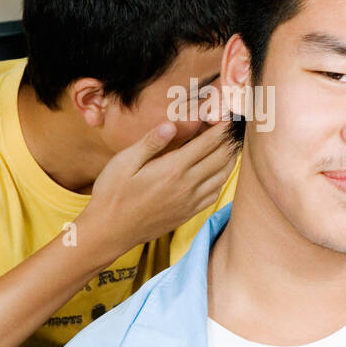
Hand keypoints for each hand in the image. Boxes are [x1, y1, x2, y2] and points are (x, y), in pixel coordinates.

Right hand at [82, 119, 235, 248]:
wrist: (110, 232)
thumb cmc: (112, 194)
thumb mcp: (124, 162)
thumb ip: (150, 142)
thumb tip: (171, 125)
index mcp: (173, 169)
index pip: (208, 143)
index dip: (222, 127)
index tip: (228, 115)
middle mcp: (187, 186)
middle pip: (222, 158)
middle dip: (231, 140)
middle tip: (235, 127)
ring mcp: (190, 202)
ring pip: (223, 176)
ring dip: (230, 158)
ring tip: (232, 144)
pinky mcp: (188, 213)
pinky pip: (214, 193)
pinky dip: (222, 178)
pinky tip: (218, 171)